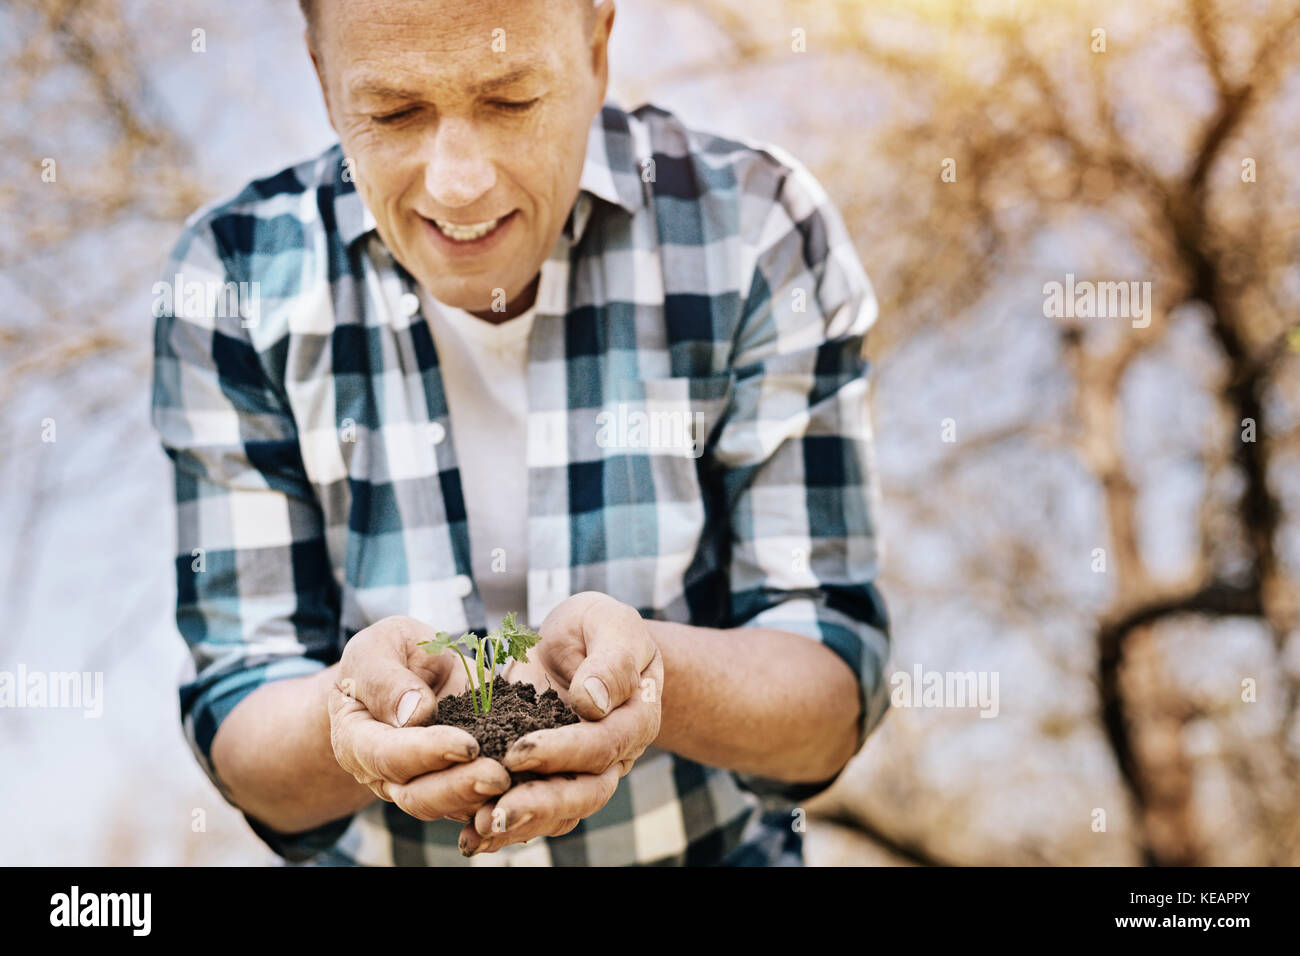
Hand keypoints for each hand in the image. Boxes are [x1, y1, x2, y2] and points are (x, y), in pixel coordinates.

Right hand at [329, 615, 510, 823]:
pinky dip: (500, 797)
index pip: (386, 755)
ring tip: (515, 783)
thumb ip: (383, 677)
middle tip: (497, 775)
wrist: (412, 667)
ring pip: (448, 806)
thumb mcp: (377, 646)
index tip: (465, 744)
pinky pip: (476, 800)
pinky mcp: (456, 782)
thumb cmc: (388, 653)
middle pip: (417, 795)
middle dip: (458, 787)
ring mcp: (421, 783)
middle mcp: (385, 773)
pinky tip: (527, 786)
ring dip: (481, 799)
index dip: (425, 753)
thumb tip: (413, 714)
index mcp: (357, 739)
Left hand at [458, 592, 662, 855]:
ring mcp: (581, 771)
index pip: (603, 746)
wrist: (582, 641)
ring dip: (519, 824)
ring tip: (478, 828)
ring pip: (558, 812)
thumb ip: (611, 661)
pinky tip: (471, 836)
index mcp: (634, 719)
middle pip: (585, 793)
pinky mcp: (549, 777)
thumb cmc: (600, 628)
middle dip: (540, 804)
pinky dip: (504, 827)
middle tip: (498, 812)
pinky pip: (533, 810)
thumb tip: (591, 703)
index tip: (519, 750)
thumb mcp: (610, 625)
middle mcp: (613, 756)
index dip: (563, 752)